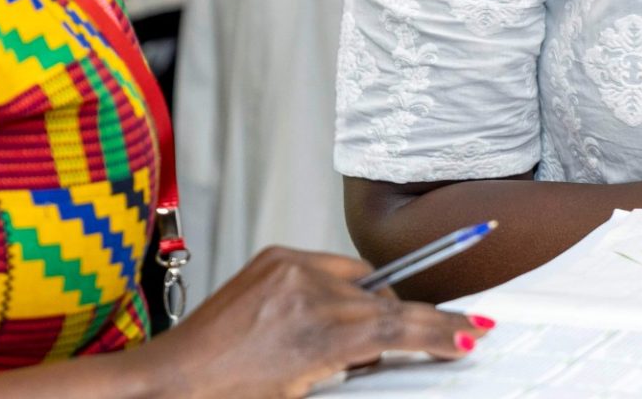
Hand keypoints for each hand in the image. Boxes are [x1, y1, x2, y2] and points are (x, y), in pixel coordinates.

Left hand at [140, 246, 492, 398]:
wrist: (173, 377)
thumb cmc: (230, 396)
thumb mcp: (302, 392)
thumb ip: (350, 364)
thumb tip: (384, 350)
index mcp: (317, 336)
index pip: (396, 328)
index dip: (439, 332)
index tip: (468, 334)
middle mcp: (307, 293)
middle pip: (388, 301)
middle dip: (422, 320)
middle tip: (460, 328)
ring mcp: (291, 268)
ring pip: (360, 280)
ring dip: (374, 304)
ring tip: (374, 331)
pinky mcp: (276, 256)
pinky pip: (327, 267)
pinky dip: (339, 288)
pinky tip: (332, 311)